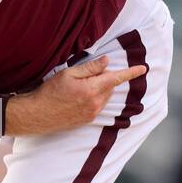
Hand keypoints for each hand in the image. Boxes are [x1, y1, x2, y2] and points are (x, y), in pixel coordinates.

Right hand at [5, 55, 146, 136]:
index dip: (131, 72)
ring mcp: (92, 113)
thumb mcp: (68, 74)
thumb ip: (90, 68)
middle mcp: (95, 103)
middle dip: (103, 78)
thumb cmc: (50, 91)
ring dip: (98, 89)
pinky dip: (93, 98)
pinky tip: (76, 98)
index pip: (116, 78)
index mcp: (91, 89)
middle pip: (109, 86)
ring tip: (77, 88)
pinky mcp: (88, 120)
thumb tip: (107, 62)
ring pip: (104, 96)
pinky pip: (98, 105)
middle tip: (83, 76)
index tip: (143, 68)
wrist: (38, 114)